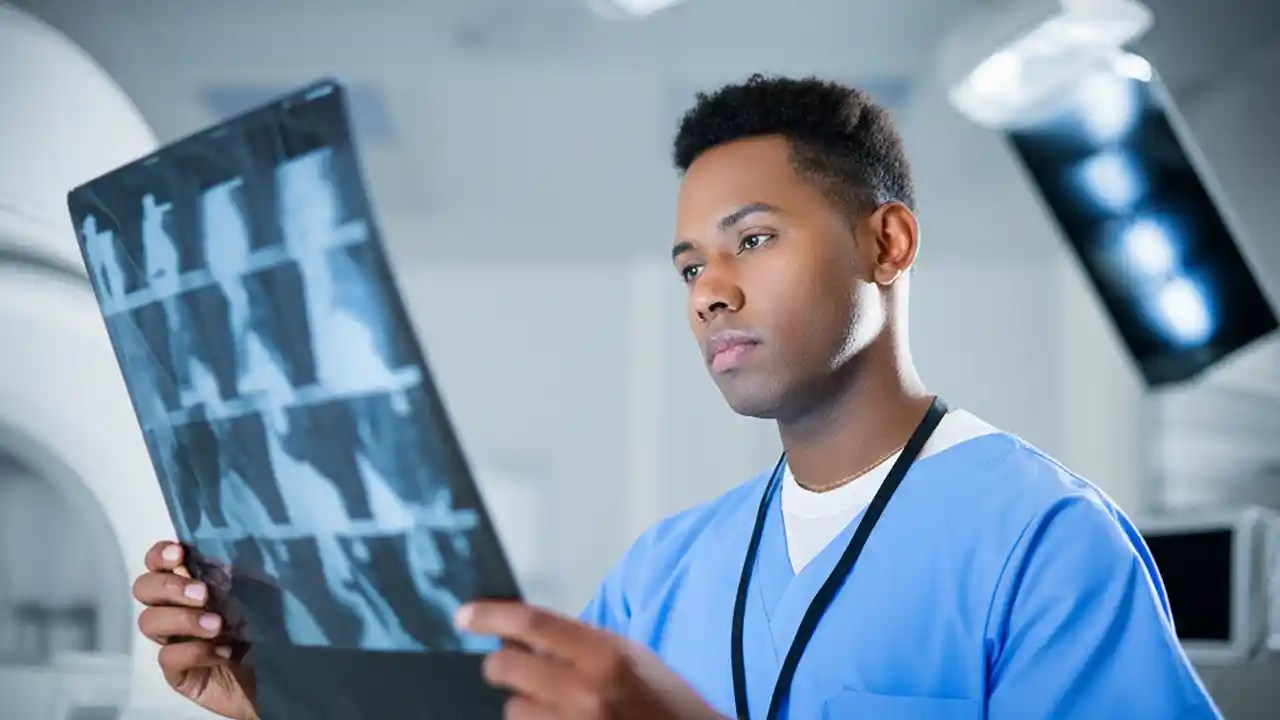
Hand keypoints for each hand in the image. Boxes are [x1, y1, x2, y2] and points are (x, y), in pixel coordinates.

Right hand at [133, 541, 257, 719]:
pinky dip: (195, 651)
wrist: (275, 673)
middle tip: (203, 595)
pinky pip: (168, 656)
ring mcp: (171, 640)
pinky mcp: (176, 671)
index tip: (179, 553)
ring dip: (184, 619)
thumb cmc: (264, 625)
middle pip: (144, 589)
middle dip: (170, 587)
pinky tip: (223, 651)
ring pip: (149, 621)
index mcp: (191, 584)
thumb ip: (237, 573)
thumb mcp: (256, 592)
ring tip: (217, 625)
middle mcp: (174, 609)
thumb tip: (231, 550)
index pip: (157, 563)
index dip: (160, 555)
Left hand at [456, 601, 725, 719]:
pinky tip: (557, 718)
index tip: (465, 615)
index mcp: (605, 655)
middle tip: (507, 665)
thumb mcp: (627, 655)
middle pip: (506, 667)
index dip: (491, 615)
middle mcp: (586, 692)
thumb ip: (577, 642)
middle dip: (501, 664)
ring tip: (553, 706)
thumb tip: (518, 634)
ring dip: (522, 705)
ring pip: (512, 709)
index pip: (532, 623)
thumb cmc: (662, 700)